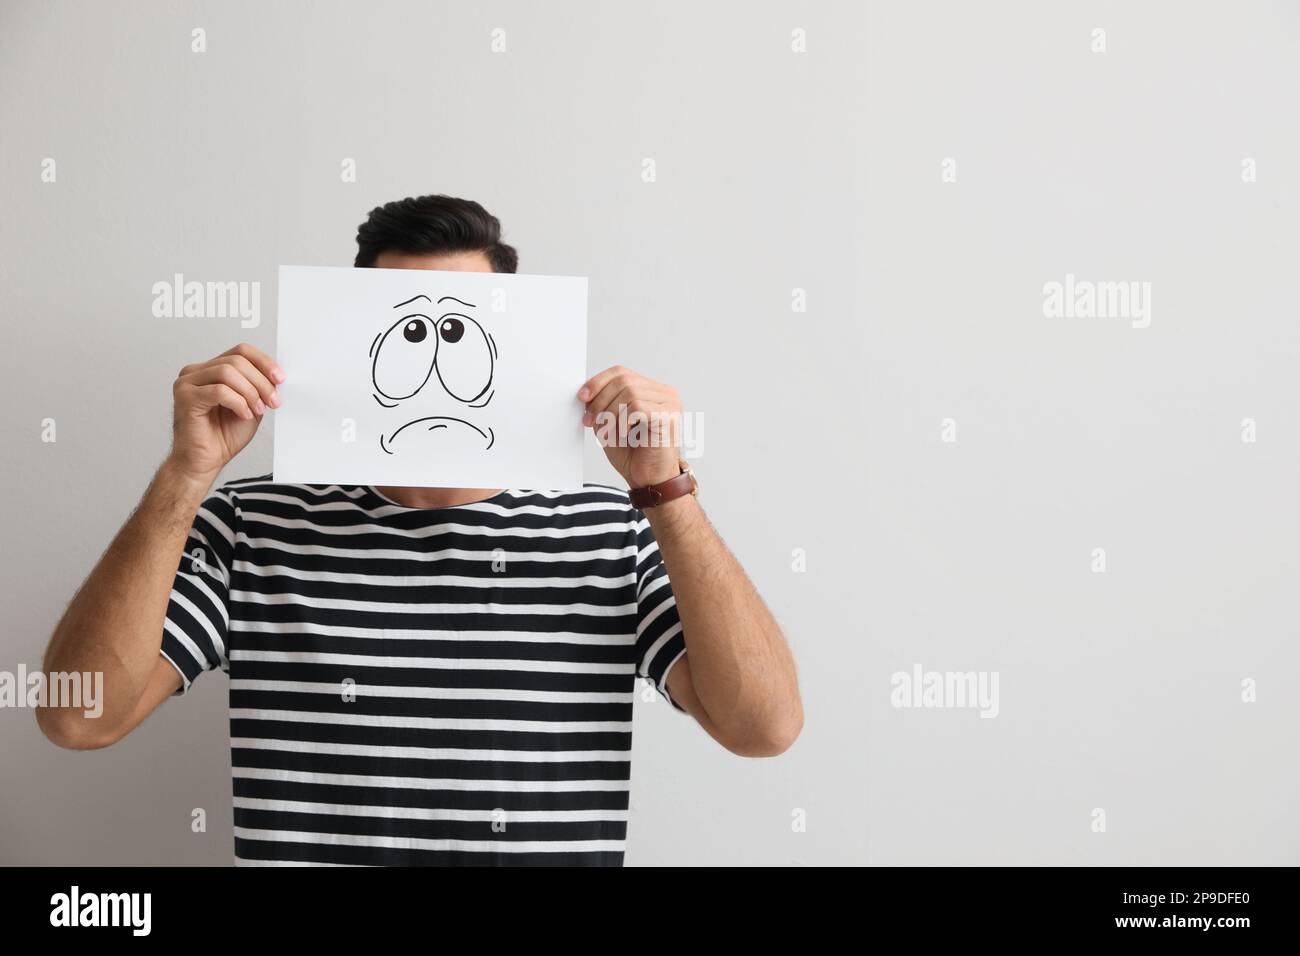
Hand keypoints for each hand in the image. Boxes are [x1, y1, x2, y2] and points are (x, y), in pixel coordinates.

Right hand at [166, 343, 283, 483]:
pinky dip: (238, 402)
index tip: (280, 378)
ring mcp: (187, 383)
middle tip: (273, 401)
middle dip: (261, 381)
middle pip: (236, 360)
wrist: (205, 462)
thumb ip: (259, 387)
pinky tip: (244, 415)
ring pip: (228, 372)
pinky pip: (219, 390)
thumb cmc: (223, 436)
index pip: (240, 351)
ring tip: (257, 410)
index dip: (264, 362)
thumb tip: (276, 375)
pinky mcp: (185, 397)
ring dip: (250, 392)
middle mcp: (196, 372)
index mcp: (210, 369)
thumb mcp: (252, 405)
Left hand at [579, 365, 682, 487]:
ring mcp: (670, 403)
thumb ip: (603, 405)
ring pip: (629, 392)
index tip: (582, 397)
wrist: (649, 481)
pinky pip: (637, 406)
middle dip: (600, 401)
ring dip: (611, 413)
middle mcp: (664, 393)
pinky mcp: (668, 415)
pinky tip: (625, 435)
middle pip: (623, 380)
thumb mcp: (611, 424)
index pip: (621, 372)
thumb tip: (586, 392)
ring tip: (608, 432)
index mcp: (651, 391)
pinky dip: (624, 421)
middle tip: (591, 422)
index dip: (598, 382)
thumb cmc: (633, 455)